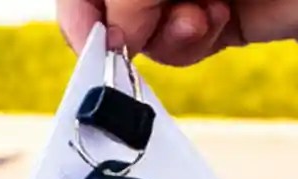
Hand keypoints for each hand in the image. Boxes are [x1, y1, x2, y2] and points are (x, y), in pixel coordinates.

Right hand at [57, 0, 297, 66]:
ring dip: (165, 35)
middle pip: (109, 12)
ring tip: (200, 16)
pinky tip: (219, 20)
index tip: (90, 41)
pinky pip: (180, 48)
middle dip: (124, 27)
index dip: (78, 13)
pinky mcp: (216, 20)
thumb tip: (112, 41)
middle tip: (137, 36)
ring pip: (141, 34)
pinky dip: (193, 43)